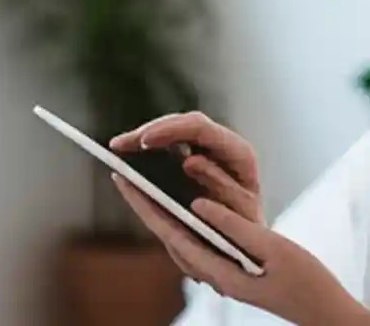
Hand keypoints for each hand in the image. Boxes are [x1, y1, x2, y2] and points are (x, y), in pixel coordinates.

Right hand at [110, 111, 263, 224]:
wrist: (249, 245)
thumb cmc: (249, 234)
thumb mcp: (240, 217)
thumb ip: (222, 189)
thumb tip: (189, 161)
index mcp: (239, 155)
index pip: (201, 128)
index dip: (170, 131)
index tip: (144, 142)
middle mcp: (225, 146)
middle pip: (184, 123)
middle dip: (150, 131)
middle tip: (120, 144)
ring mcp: (211, 149)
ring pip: (174, 129)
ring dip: (144, 136)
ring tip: (119, 147)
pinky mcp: (195, 156)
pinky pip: (168, 144)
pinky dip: (146, 147)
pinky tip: (127, 152)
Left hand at [113, 176, 369, 325]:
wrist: (324, 312)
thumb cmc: (305, 281)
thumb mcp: (273, 249)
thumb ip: (233, 227)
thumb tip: (198, 205)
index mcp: (217, 269)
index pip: (168, 229)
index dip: (142, 202)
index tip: (121, 177)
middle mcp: (210, 273)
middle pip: (165, 231)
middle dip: (142, 202)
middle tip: (123, 172)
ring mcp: (217, 272)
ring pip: (176, 235)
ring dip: (158, 209)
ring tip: (142, 181)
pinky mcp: (226, 268)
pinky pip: (193, 238)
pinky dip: (179, 217)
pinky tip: (177, 202)